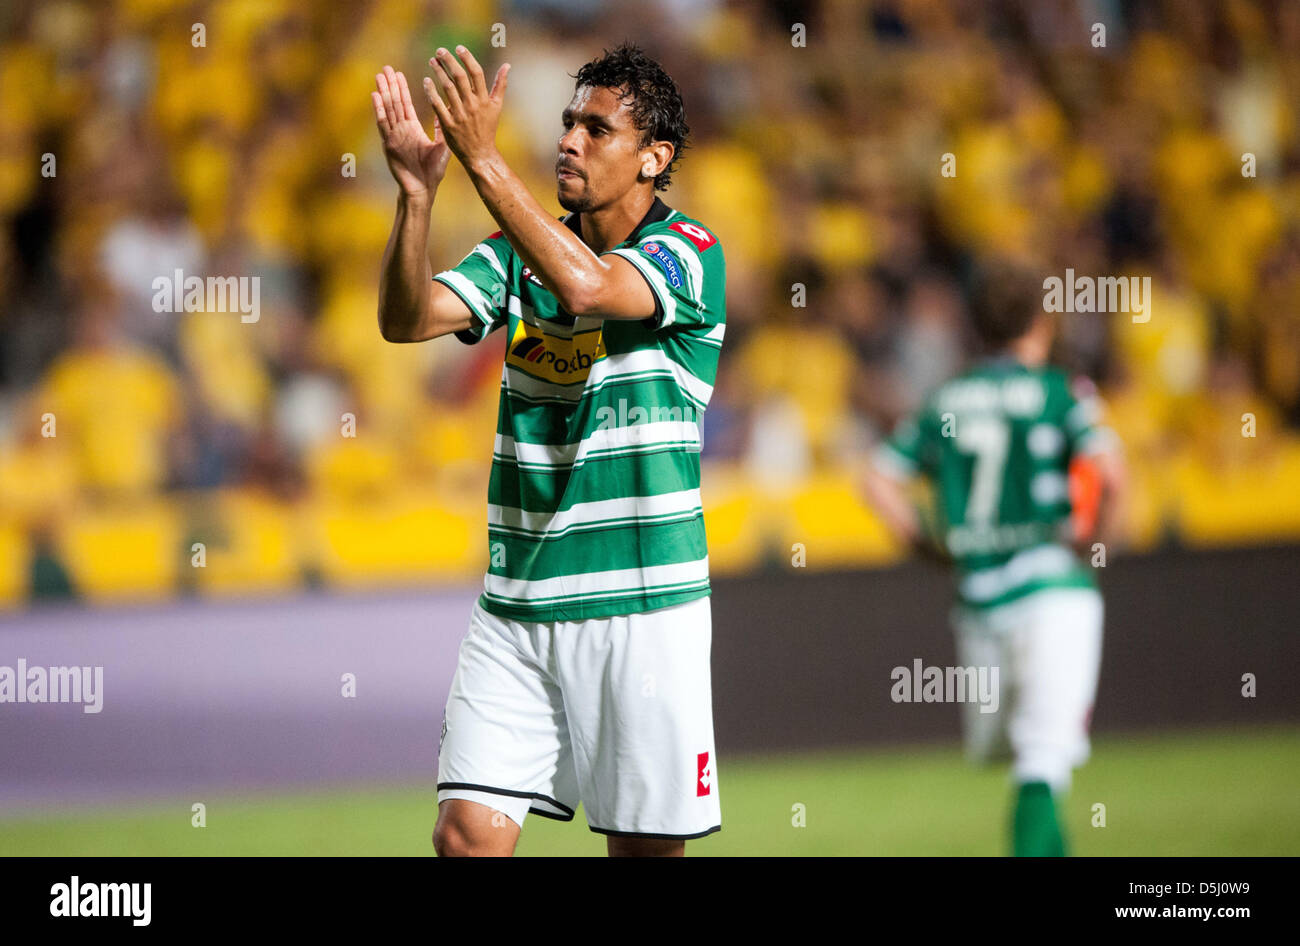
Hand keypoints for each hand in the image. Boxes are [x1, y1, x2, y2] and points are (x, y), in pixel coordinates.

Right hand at [371, 65, 449, 198]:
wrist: (423, 189)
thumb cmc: (432, 172)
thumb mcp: (441, 146)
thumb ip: (441, 129)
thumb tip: (446, 112)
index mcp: (412, 129)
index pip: (405, 104)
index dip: (402, 89)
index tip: (398, 73)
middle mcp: (401, 130)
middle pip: (394, 103)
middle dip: (390, 85)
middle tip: (386, 67)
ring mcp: (394, 137)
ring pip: (387, 110)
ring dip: (383, 92)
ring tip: (380, 76)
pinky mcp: (390, 144)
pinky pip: (384, 124)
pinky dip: (379, 110)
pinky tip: (375, 96)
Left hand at [423, 46, 509, 172]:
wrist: (480, 154)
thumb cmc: (487, 129)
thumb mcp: (497, 107)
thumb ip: (500, 85)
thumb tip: (507, 65)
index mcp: (484, 100)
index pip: (476, 73)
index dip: (467, 58)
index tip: (458, 48)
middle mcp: (472, 105)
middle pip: (460, 77)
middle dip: (449, 61)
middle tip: (440, 50)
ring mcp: (460, 115)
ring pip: (447, 88)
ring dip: (438, 72)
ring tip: (432, 61)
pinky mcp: (448, 124)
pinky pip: (438, 104)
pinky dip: (431, 92)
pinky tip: (426, 81)